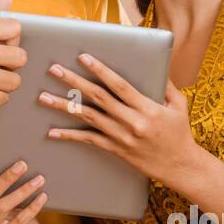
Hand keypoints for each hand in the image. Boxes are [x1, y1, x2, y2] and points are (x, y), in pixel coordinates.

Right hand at [0, 161, 50, 223]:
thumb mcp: (4, 205)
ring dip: (22, 190)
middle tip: (22, 165)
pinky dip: (32, 207)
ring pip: (2, 206)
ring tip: (38, 179)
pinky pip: (19, 221)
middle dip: (5, 178)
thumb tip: (13, 165)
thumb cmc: (16, 222)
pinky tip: (42, 196)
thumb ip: (0, 191)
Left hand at [40, 53, 201, 187]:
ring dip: (64, 106)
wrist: (180, 166)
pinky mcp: (115, 150)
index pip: (119, 85)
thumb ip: (165, 84)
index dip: (100, 70)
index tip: (83, 57)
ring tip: (44, 96)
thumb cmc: (179, 133)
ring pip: (88, 118)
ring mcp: (121, 138)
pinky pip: (89, 141)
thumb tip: (156, 62)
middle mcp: (132, 122)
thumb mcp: (179, 105)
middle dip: (74, 82)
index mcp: (147, 108)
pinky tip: (52, 131)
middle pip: (98, 98)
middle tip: (54, 70)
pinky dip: (69, 135)